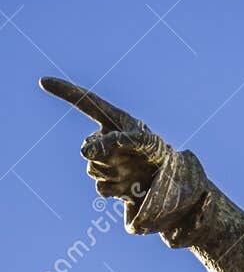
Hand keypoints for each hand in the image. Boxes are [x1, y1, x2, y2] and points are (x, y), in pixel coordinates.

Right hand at [40, 76, 171, 206]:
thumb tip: (85, 153)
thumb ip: (112, 141)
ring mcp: (106, 163)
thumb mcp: (142, 141)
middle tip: (127, 158)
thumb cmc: (160, 155)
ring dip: (112, 173)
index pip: (86, 102)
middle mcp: (105, 140)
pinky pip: (100, 188)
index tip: (43, 81)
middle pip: (87, 148)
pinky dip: (114, 190)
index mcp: (113, 121)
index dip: (65, 91)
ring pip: (92, 169)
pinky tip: (129, 188)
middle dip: (104, 155)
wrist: (172, 184)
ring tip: (133, 173)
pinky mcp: (109, 184)